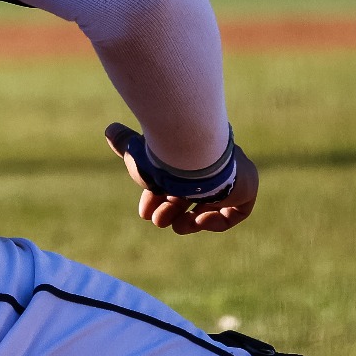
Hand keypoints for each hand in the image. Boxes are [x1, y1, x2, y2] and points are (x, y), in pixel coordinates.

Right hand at [104, 123, 259, 234]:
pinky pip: (235, 214)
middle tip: (157, 220)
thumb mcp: (141, 153)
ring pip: (210, 206)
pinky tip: (199, 219)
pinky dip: (216, 222)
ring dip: (188, 220)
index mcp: (189, 157)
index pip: (175, 181)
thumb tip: (108, 130)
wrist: (197, 158)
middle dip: (170, 211)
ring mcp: (232, 177)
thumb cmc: (169, 157)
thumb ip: (126, 144)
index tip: (144, 211)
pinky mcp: (247, 189)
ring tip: (175, 225)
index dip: (158, 198)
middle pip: (191, 196)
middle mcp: (212, 166)